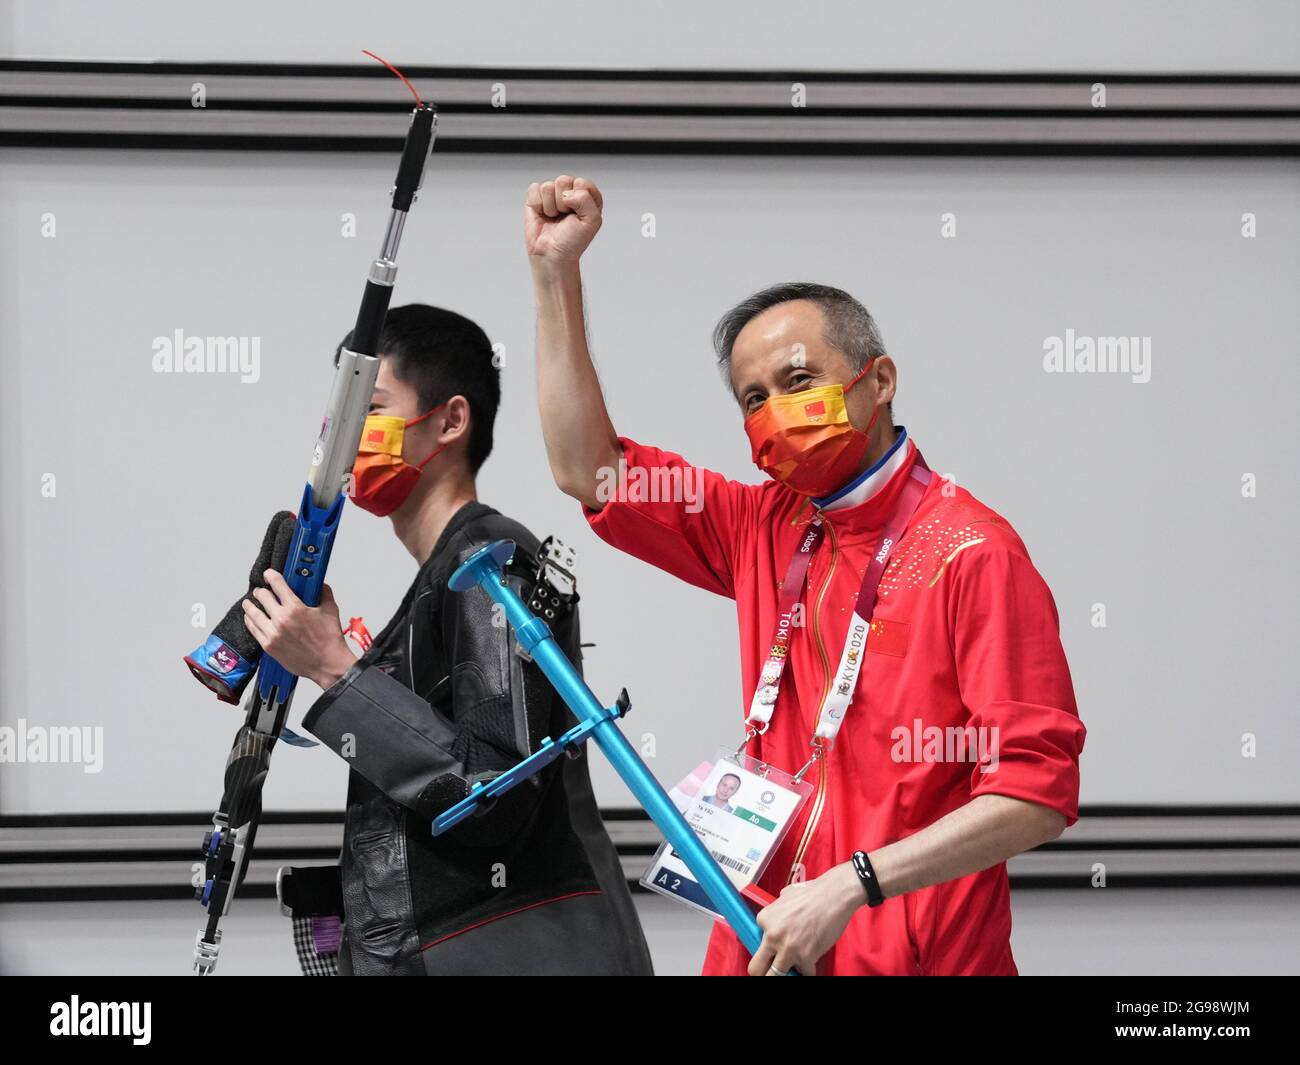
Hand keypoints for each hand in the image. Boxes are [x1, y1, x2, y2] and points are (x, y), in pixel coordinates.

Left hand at [242, 571, 355, 688]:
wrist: (328, 664)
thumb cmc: (329, 641)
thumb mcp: (330, 611)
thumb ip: (324, 594)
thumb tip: (319, 586)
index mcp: (296, 608)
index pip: (277, 584)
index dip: (271, 575)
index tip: (269, 574)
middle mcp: (282, 620)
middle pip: (262, 597)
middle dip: (261, 591)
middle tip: (261, 590)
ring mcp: (273, 633)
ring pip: (253, 613)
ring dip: (250, 605)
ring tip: (248, 602)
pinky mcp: (269, 646)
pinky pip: (253, 629)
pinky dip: (250, 621)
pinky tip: (250, 618)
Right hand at [524, 175, 602, 267]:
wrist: (552, 255)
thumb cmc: (572, 241)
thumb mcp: (592, 221)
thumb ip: (586, 199)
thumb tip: (565, 193)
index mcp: (587, 195)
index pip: (582, 183)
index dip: (578, 200)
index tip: (578, 216)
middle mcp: (570, 192)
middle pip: (563, 180)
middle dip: (563, 203)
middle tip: (564, 217)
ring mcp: (552, 194)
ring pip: (548, 186)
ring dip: (550, 207)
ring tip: (554, 218)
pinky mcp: (536, 198)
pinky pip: (534, 188)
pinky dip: (538, 205)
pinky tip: (543, 215)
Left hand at [748, 862, 866, 975]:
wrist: (835, 894)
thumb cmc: (814, 893)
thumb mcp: (785, 896)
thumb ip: (777, 912)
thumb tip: (776, 922)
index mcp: (764, 920)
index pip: (756, 944)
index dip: (768, 949)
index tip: (776, 950)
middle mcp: (772, 935)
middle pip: (756, 968)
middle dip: (764, 972)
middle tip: (772, 970)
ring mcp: (788, 949)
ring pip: (775, 976)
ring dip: (785, 974)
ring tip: (793, 969)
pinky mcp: (806, 958)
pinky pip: (804, 974)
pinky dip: (808, 971)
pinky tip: (811, 964)